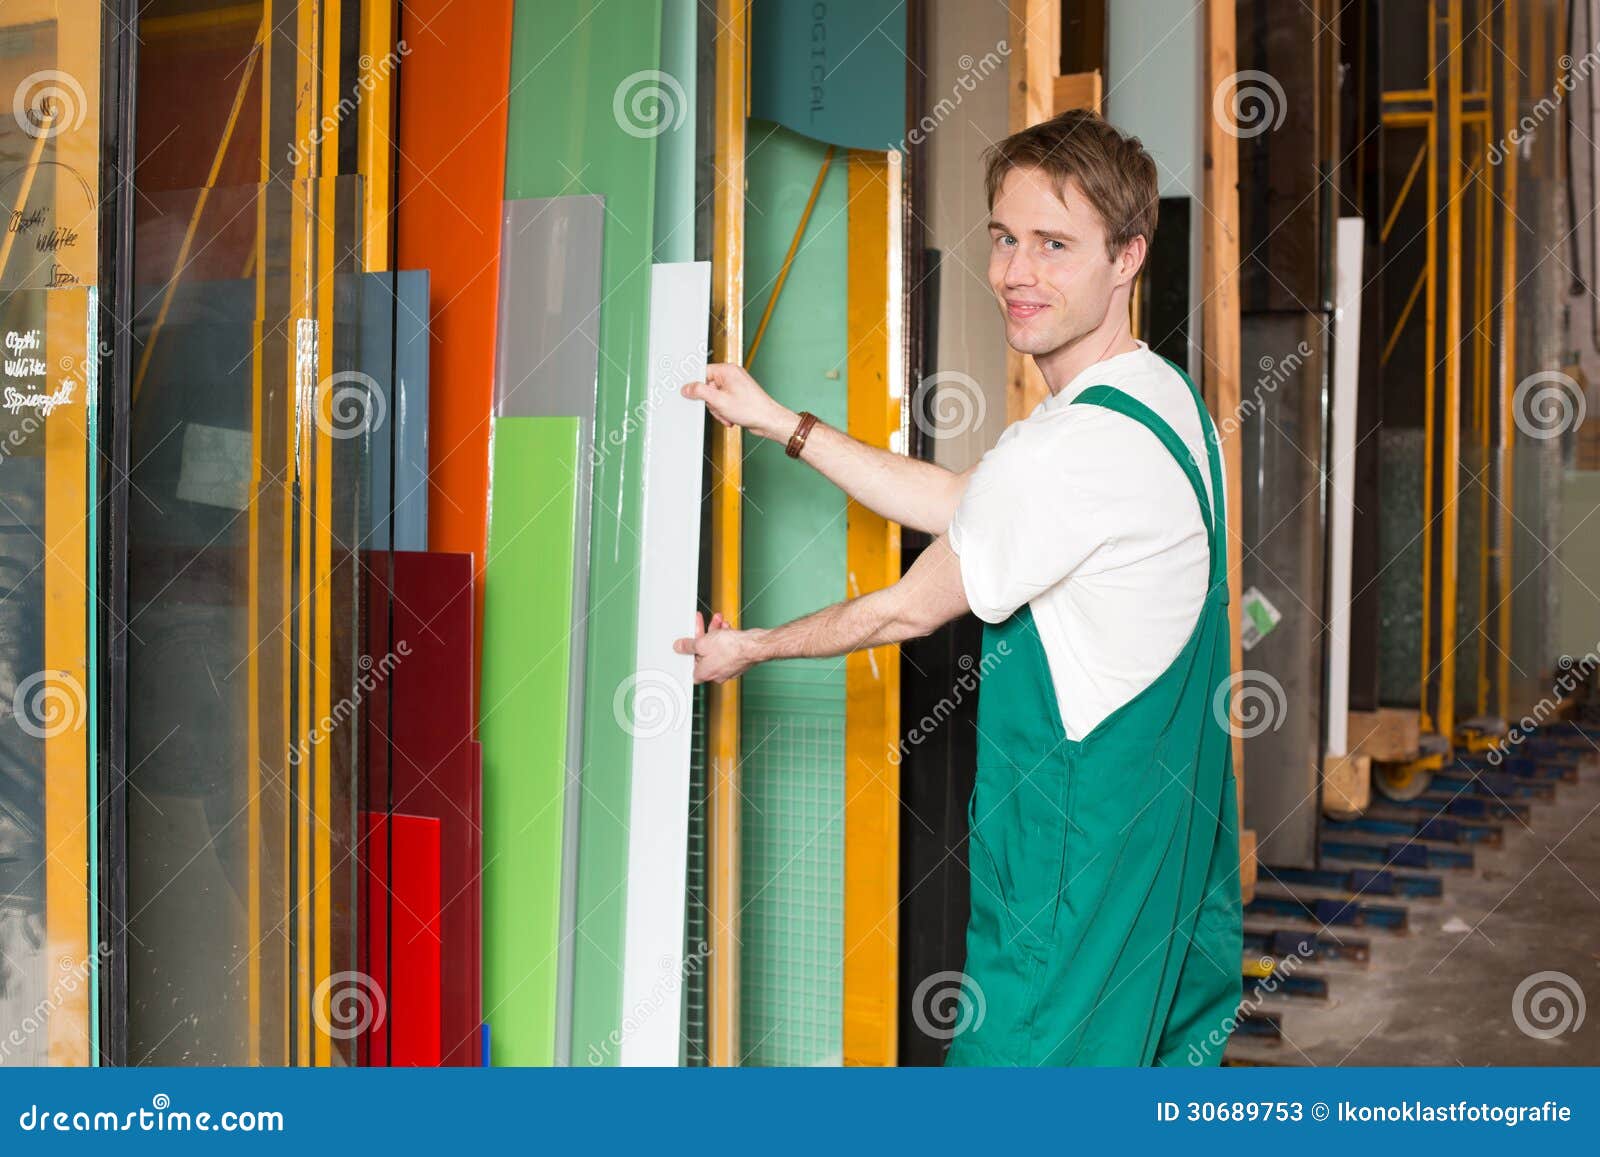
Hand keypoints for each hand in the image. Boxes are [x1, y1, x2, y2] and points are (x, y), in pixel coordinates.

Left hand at [673, 611, 760, 683]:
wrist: (753, 646)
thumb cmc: (732, 648)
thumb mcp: (702, 643)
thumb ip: (689, 645)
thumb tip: (680, 647)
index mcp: (705, 673)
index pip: (691, 668)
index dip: (689, 655)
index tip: (688, 645)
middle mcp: (717, 674)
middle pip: (705, 654)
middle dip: (704, 638)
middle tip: (703, 626)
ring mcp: (729, 667)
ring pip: (717, 649)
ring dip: (716, 634)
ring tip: (717, 623)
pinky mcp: (738, 660)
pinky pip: (727, 649)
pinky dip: (725, 638)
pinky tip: (726, 628)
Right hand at [681, 363, 797, 441]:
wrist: (768, 420)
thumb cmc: (752, 409)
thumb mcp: (719, 400)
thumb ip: (700, 392)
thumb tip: (687, 388)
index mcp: (727, 370)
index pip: (702, 372)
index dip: (696, 385)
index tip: (692, 394)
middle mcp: (731, 375)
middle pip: (708, 387)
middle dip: (712, 403)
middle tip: (719, 408)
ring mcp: (735, 386)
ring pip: (715, 397)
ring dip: (718, 410)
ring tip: (728, 414)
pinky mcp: (738, 396)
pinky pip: (723, 402)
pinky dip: (724, 411)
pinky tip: (731, 417)